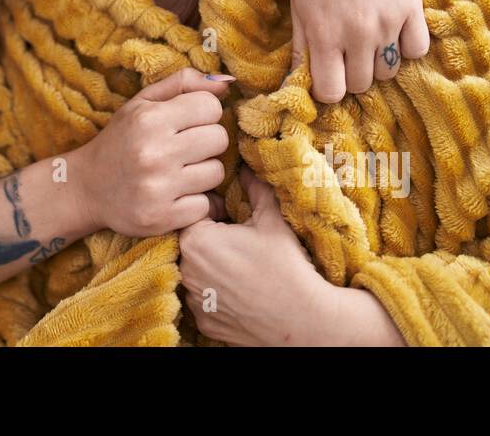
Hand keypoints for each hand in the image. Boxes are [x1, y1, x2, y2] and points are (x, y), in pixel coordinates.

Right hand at [71, 68, 231, 236]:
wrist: (86, 187)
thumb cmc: (121, 139)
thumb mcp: (143, 102)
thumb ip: (184, 83)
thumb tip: (228, 82)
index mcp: (150, 118)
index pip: (211, 107)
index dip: (203, 114)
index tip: (188, 123)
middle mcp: (154, 152)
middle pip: (219, 139)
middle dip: (207, 142)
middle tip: (186, 148)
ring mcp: (157, 188)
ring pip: (216, 173)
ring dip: (203, 173)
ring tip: (179, 172)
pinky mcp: (160, 217)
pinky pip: (205, 206)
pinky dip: (194, 202)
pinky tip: (175, 196)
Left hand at [179, 165, 340, 344]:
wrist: (303, 319)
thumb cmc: (286, 265)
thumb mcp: (271, 218)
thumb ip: (254, 187)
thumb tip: (246, 167)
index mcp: (195, 240)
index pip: (194, 214)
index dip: (214, 212)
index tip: (233, 217)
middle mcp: (185, 271)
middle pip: (192, 245)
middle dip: (211, 239)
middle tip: (240, 242)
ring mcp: (194, 300)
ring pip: (197, 273)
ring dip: (212, 268)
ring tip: (243, 267)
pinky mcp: (204, 323)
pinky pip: (204, 300)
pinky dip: (217, 295)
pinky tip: (241, 291)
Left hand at [290, 0, 428, 102]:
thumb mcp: (300, 5)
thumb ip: (302, 47)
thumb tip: (298, 83)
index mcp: (323, 35)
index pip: (331, 92)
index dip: (330, 88)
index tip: (332, 74)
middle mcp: (355, 33)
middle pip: (362, 84)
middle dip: (354, 73)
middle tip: (350, 50)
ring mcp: (386, 21)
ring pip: (389, 71)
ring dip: (379, 60)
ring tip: (370, 34)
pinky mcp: (411, 7)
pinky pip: (417, 50)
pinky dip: (407, 45)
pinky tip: (395, 29)